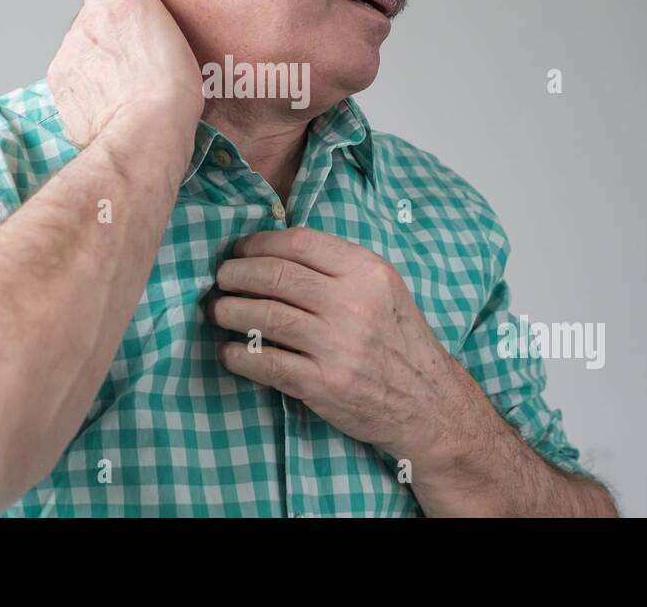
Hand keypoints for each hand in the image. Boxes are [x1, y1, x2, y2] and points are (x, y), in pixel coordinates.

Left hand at [48, 0, 202, 148]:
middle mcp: (95, 15)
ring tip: (118, 72)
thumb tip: (145, 9)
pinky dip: (81, 70)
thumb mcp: (182, 43)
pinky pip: (68, 62)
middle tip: (129, 36)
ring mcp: (73, 44)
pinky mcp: (59, 72)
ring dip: (94, 42)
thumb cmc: (172, 95)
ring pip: (80, 31)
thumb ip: (157, 15)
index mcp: (131, 2)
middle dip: (108, 8)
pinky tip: (102, 89)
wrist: (142, 134)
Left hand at [204, 227, 464, 463]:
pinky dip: (239, 355)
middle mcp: (353, 304)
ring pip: (264, 315)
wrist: (427, 403)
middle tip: (220, 280)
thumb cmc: (397, 340)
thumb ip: (337, 267)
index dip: (258, 244)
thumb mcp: (382, 289)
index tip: (239, 252)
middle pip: (274, 275)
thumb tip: (273, 251)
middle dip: (235, 274)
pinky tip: (230, 351)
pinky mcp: (323, 384)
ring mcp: (337, 345)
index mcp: (366, 272)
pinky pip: (266, 362)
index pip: (298, 242)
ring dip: (230, 311)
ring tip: (219, 311)